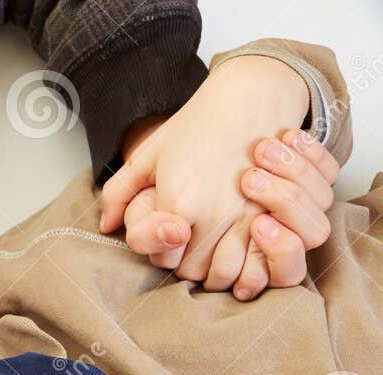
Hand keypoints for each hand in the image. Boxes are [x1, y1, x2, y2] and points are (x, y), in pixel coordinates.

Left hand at [100, 54, 323, 293]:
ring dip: (216, 266)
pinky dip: (249, 261)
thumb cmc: (195, 125)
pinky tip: (241, 244)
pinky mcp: (277, 211)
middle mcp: (214, 215)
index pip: (164, 260)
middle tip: (189, 242)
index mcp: (179, 203)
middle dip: (188, 262)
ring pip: (226, 271)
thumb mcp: (148, 155)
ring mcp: (249, 216)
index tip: (169, 236)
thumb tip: (105, 226)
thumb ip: (119, 193)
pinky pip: (260, 260)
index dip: (164, 252)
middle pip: (194, 271)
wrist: (251, 96)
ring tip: (212, 246)